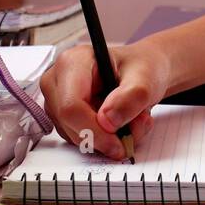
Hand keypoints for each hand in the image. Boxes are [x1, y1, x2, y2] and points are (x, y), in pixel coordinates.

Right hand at [39, 40, 170, 159]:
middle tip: (138, 125)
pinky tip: (121, 122)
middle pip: (71, 125)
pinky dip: (104, 139)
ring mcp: (57, 101)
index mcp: (73, 62)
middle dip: (106, 135)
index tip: (118, 142)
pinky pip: (80, 139)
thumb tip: (107, 121)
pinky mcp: (63, 117)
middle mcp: (58, 81)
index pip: (71, 106)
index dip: (94, 130)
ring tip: (134, 118)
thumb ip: (131, 97)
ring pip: (76, 136)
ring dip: (109, 138)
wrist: (144, 68)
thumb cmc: (141, 66)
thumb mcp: (146, 77)